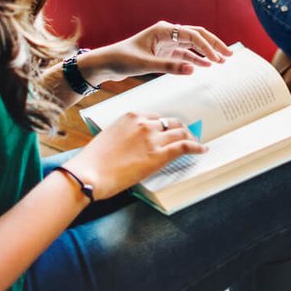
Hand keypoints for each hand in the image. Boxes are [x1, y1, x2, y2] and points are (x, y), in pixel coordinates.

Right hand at [69, 111, 204, 199]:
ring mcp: (153, 138)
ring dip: (191, 138)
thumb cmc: (93, 161)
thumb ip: (125, 136)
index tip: (168, 131)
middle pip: (171, 122)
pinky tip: (202, 150)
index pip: (155, 117)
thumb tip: (135, 145)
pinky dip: (196, 147)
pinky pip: (185, 146)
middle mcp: (144, 123)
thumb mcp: (110, 138)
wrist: (88, 173)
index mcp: (131, 116)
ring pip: (181, 133)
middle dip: (180, 129)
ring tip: (196, 143)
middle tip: (186, 136)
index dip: (164, 126)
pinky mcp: (159, 154)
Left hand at [88, 22, 232, 82]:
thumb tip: (193, 69)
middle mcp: (167, 33)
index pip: (191, 35)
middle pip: (196, 35)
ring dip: (206, 53)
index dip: (207, 46)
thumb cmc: (122, 59)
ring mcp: (166, 42)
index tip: (217, 58)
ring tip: (221, 61)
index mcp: (163, 30)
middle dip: (213, 44)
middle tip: (229, 55)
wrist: (106, 64)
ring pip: (192, 45)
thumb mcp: (146, 64)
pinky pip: (184, 54)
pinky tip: (205, 66)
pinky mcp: (163, 52)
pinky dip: (195, 59)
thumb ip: (170, 67)